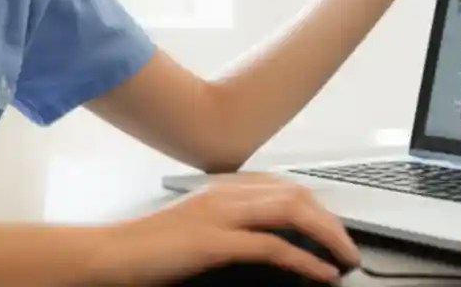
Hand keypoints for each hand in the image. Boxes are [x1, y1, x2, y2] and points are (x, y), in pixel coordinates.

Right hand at [94, 173, 360, 284]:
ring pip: (292, 212)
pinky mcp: (213, 241)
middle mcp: (225, 193)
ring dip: (328, 236)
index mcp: (222, 188)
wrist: (110, 255)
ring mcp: (220, 214)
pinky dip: (304, 260)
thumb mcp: (198, 229)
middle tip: (350, 247)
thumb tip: (272, 242)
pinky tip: (320, 273)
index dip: (318, 207)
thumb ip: (231, 226)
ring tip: (345, 258)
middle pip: (297, 195)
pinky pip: (272, 246)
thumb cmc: (149, 248)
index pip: (285, 187)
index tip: (337, 229)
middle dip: (331, 220)